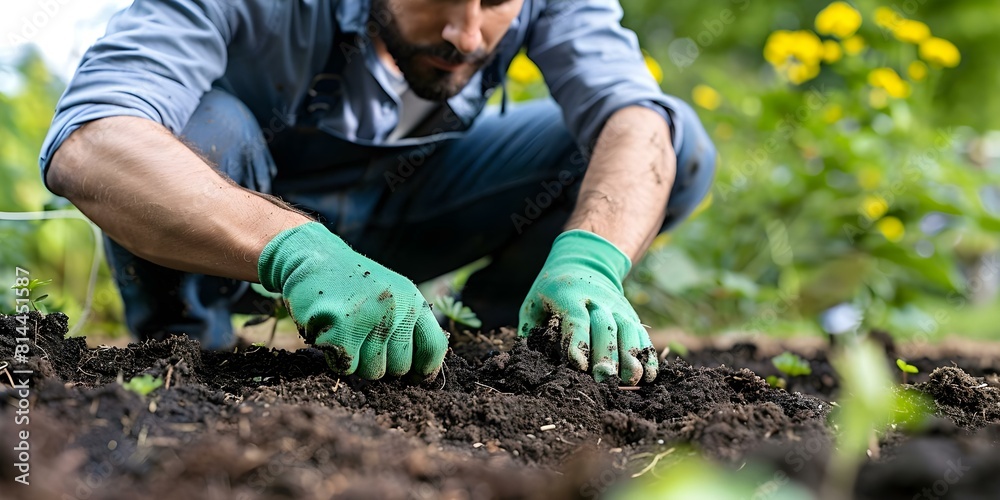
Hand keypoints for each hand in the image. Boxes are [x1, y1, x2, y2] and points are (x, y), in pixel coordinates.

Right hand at [258, 222, 448, 379]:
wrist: (314, 257)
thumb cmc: (355, 285)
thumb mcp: (393, 295)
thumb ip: (408, 327)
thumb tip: (423, 374)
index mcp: (413, 302)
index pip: (434, 348)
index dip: (425, 370)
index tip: (415, 378)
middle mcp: (397, 309)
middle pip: (400, 368)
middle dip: (382, 363)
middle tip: (363, 340)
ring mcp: (370, 319)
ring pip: (373, 372)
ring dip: (358, 361)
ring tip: (347, 332)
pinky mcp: (342, 329)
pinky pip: (347, 368)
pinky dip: (336, 359)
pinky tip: (331, 334)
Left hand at [518, 230, 657, 384]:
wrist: (583, 263)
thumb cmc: (551, 291)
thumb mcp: (534, 303)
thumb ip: (530, 330)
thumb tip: (526, 362)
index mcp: (568, 294)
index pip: (575, 318)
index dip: (577, 341)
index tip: (578, 365)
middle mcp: (597, 299)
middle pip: (604, 326)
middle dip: (605, 353)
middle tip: (604, 379)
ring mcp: (617, 306)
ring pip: (627, 329)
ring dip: (630, 355)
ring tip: (630, 380)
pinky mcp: (630, 314)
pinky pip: (641, 334)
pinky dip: (647, 355)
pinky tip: (649, 376)